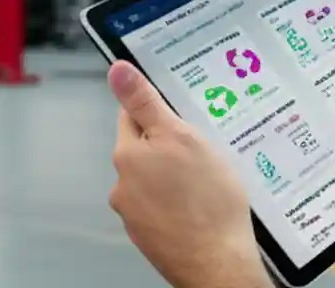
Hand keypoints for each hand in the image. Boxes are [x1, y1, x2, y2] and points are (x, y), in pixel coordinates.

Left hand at [107, 61, 272, 287]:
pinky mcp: (152, 236)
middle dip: (172, 143)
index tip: (183, 110)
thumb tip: (116, 70)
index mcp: (128, 155)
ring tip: (210, 178)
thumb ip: (146, 103)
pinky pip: (166, 206)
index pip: (134, 115)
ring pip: (157, 178)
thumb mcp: (182, 137)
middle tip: (206, 144)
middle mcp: (124, 185)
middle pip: (146, 148)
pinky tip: (205, 203)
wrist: (218, 263)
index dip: (160, 108)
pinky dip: (181, 201)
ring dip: (177, 173)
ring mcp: (136, 214)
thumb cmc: (207, 200)